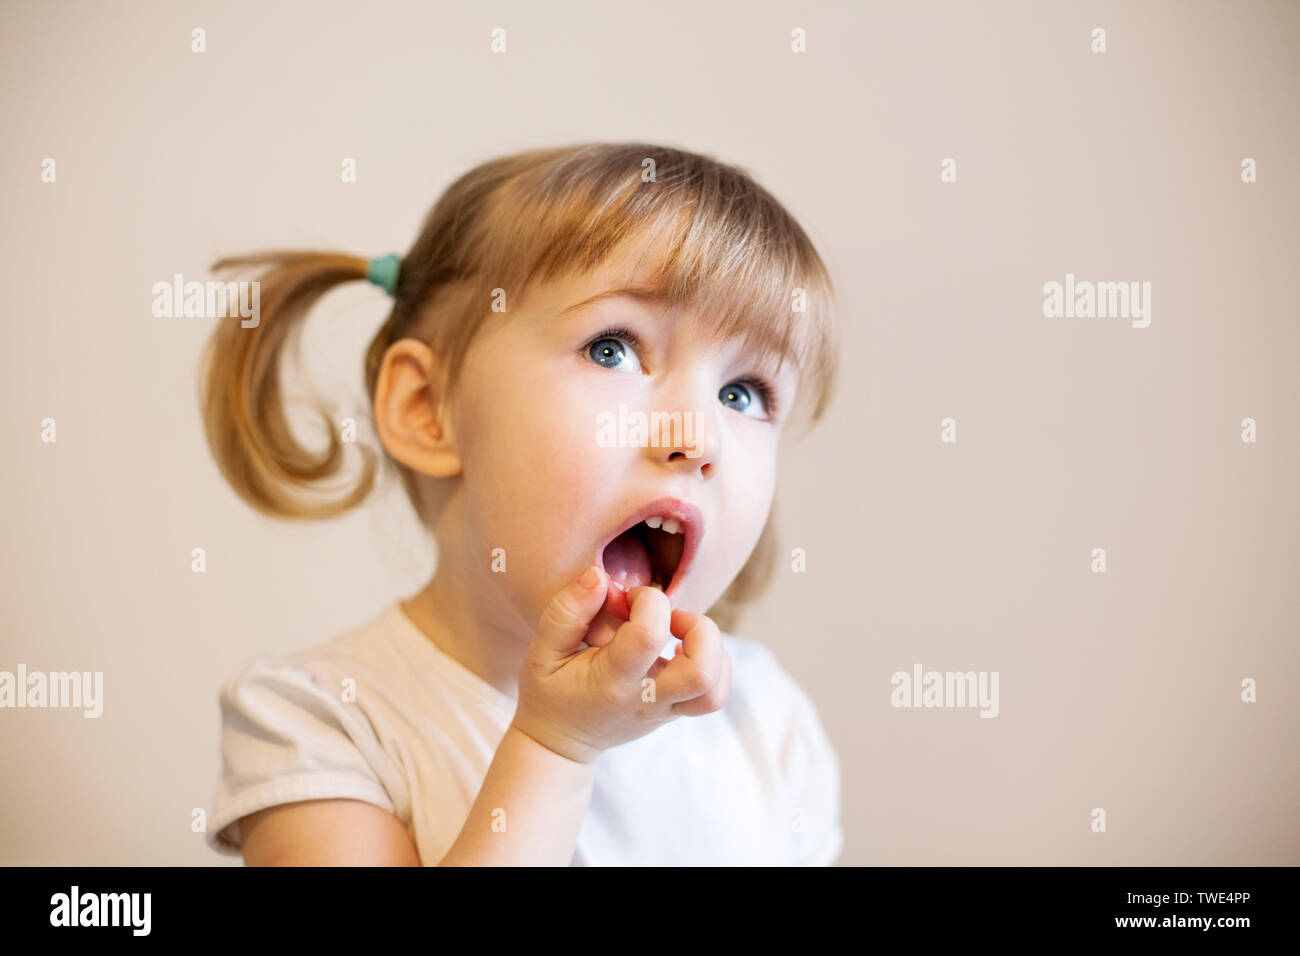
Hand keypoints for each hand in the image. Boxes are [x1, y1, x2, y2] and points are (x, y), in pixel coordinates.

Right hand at [512, 566, 732, 763]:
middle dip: (697, 628)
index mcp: (611, 681)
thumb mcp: (542, 651)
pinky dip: (713, 664)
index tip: (627, 599)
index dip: (647, 601)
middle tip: (669, 618)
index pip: (648, 635)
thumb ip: (567, 611)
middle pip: (702, 671)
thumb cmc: (550, 690)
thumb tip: (599, 576)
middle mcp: (646, 699)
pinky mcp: (676, 711)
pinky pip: (714, 693)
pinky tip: (681, 649)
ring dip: (710, 648)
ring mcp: (665, 709)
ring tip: (678, 634)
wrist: (560, 742)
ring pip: (714, 687)